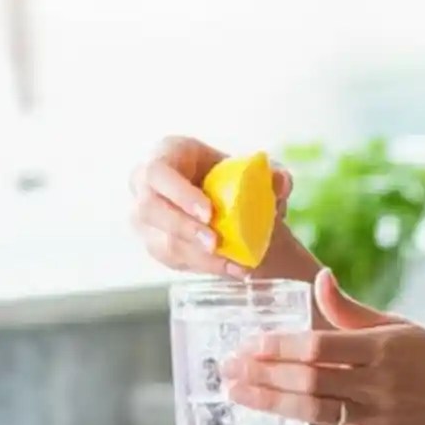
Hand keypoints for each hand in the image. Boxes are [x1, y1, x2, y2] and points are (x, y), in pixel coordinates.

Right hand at [129, 136, 291, 277]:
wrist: (229, 203)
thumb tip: (280, 183)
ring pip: (162, 241)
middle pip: (150, 210)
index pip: (158, 173)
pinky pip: (173, 260)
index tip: (209, 213)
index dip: (179, 194)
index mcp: (165, 155)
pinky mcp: (155, 245)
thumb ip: (272, 173)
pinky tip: (231, 269)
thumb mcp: (255, 170)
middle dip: (184, 229)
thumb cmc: (233, 176)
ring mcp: (145, 219)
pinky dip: (205, 267)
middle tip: (215, 244)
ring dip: (198, 256)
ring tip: (233, 264)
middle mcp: (145, 186)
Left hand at [221, 270, 424, 424]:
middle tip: (227, 367)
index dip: (282, 345)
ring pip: (313, 409)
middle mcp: (377, 383)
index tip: (250, 343)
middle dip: (263, 372)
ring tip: (234, 393)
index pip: (321, 345)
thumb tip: (320, 278)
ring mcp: (375, 416)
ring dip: (269, 402)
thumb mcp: (400, 328)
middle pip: (309, 378)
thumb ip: (352, 311)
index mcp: (381, 347)